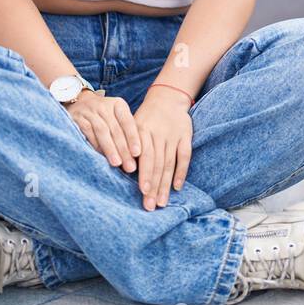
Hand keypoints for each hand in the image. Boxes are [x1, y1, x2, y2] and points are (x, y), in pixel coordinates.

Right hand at [65, 88, 141, 173]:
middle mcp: (104, 106)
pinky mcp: (76, 118)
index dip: (132, 138)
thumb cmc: (103, 116)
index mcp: (118, 105)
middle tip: (129, 166)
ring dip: (110, 149)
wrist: (78, 103)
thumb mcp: (116, 117)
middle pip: (116, 129)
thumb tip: (137, 157)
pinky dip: (94, 145)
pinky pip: (87, 132)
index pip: (127, 122)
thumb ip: (126, 132)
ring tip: (116, 163)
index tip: (137, 153)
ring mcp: (90, 111)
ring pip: (102, 131)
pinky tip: (100, 156)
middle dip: (123, 149)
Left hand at [133, 85, 193, 210]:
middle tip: (150, 206)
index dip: (145, 174)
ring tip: (162, 202)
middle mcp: (158, 134)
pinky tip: (177, 187)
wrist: (167, 98)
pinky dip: (181, 171)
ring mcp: (173, 135)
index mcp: (142, 131)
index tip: (143, 192)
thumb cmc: (144, 118)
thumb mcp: (132, 125)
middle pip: (157, 163)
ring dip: (166, 184)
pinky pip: (185, 156)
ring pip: (170, 163)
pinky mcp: (185, 136)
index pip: (145, 156)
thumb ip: (127, 145)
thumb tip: (118, 169)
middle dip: (154, 186)